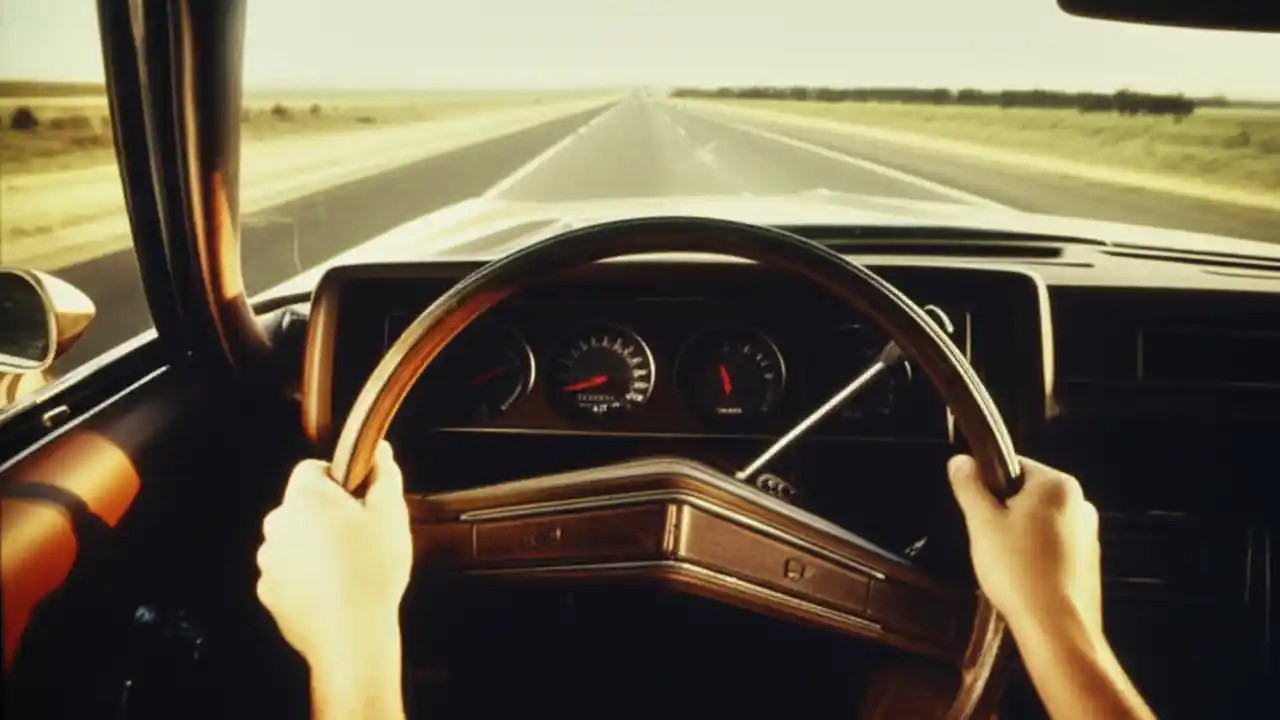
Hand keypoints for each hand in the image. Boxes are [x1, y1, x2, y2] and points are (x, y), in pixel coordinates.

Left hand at [256, 442, 411, 673]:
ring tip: (348, 569)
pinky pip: (289, 572)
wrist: (351, 635)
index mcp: (305, 496)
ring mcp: (269, 559)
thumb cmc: (372, 570)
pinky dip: (306, 576)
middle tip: (359, 538)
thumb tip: (379, 450)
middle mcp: (278, 522)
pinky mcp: (269, 590)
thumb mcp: (391, 513)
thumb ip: (384, 473)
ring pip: (295, 540)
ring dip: (315, 547)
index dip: (338, 480)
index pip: (312, 469)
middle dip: (326, 516)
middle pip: (302, 506)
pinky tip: (333, 590)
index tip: (358, 501)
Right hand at [947, 454, 1101, 637]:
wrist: (1056, 628)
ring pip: (1039, 522)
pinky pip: (1053, 547)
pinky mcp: (1087, 561)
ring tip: (1007, 563)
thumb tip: (960, 462)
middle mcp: (1080, 504)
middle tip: (989, 539)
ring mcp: (1087, 534)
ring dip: (1019, 536)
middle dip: (1004, 514)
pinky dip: (1035, 556)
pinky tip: (1024, 576)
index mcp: (1058, 485)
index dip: (988, 486)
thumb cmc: (1020, 573)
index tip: (979, 510)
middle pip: (1026, 494)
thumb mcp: (981, 523)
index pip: (1013, 465)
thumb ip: (969, 486)